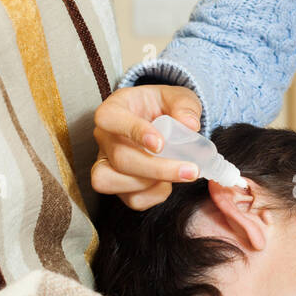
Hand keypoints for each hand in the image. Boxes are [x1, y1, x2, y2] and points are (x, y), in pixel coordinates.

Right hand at [91, 82, 203, 210]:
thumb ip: (184, 105)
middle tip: (190, 170)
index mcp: (114, 109)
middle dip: (156, 168)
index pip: (109, 119)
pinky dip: (154, 195)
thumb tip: (190, 124)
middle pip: (119, 158)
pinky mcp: (118, 184)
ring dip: (150, 184)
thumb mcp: (178, 97)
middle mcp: (105, 137)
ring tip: (178, 174)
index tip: (160, 144)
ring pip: (111, 182)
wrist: (162, 121)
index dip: (133, 132)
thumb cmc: (163, 107)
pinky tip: (168, 183)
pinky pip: (130, 199)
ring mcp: (106, 162)